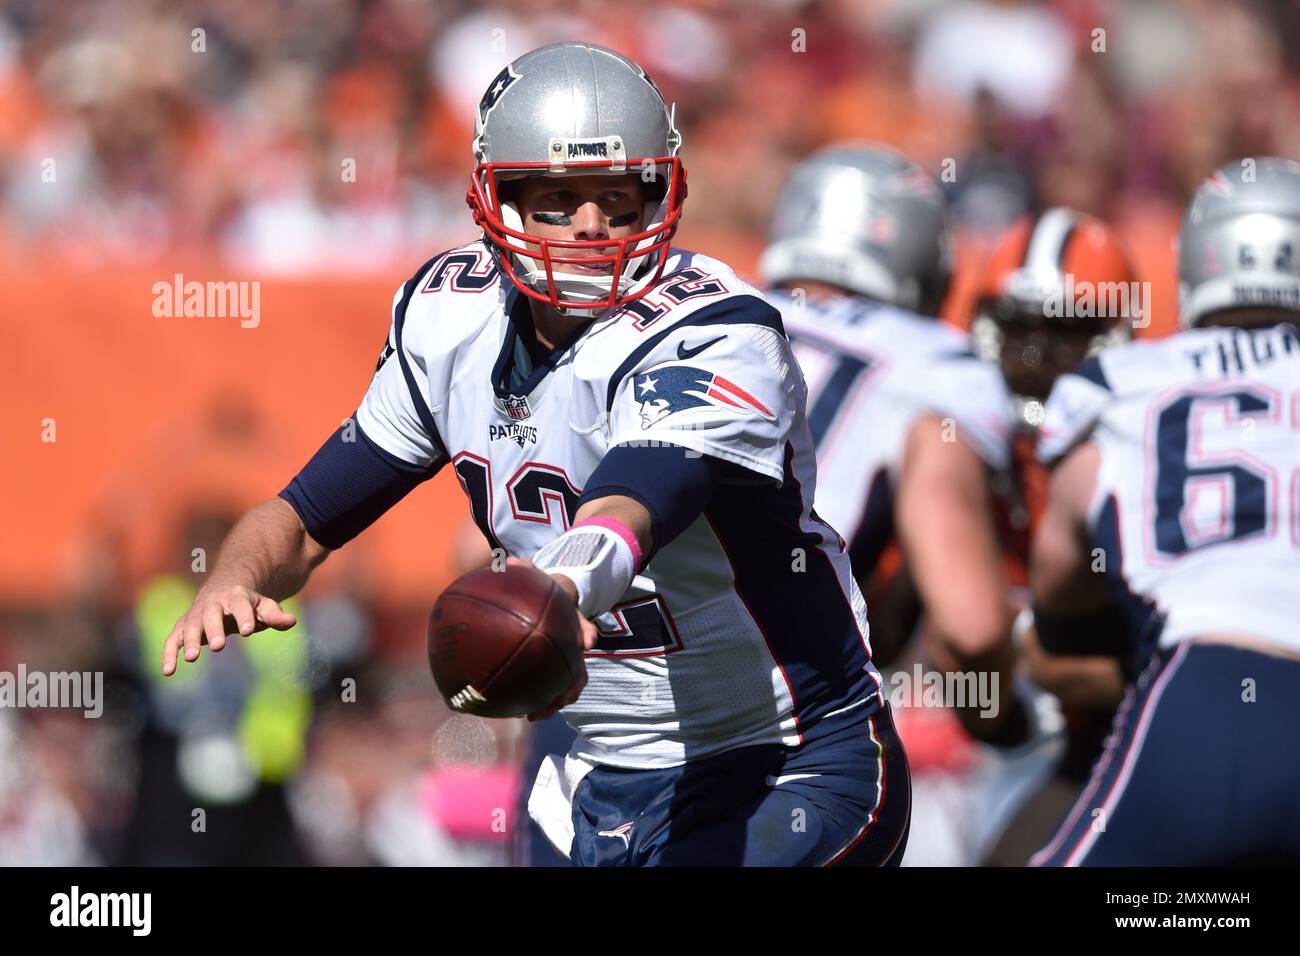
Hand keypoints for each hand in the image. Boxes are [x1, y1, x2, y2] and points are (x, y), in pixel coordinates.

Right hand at [161, 584, 297, 676]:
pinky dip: (168, 654)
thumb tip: (292, 621)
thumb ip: (275, 615)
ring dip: (189, 641)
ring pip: (190, 626)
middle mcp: (212, 604)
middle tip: (218, 646)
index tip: (249, 631)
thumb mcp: (264, 607)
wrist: (222, 591)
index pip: (240, 605)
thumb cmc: (247, 605)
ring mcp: (195, 615)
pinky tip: (168, 672)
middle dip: (213, 629)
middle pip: (211, 614)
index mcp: (236, 597)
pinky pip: (172, 640)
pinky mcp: (182, 627)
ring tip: (192, 658)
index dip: (244, 616)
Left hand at [506, 556, 596, 719]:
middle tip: (562, 699)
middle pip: (580, 668)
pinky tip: (523, 713)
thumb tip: (512, 561)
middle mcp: (573, 646)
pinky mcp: (553, 673)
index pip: (585, 628)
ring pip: (568, 686)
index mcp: (573, 624)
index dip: (586, 634)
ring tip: (537, 715)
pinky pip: (551, 692)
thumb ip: (525, 570)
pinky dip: (541, 704)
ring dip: (556, 702)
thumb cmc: (541, 593)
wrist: (550, 605)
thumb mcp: (536, 579)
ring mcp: (565, 662)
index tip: (586, 643)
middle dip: (573, 685)